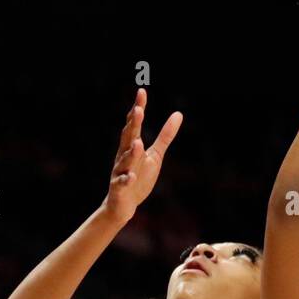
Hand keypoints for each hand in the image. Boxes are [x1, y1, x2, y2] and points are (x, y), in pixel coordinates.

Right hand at [103, 89, 181, 223]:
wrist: (123, 205)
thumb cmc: (138, 177)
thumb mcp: (155, 155)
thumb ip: (165, 136)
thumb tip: (178, 114)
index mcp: (132, 146)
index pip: (134, 124)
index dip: (138, 109)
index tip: (141, 92)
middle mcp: (124, 156)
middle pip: (128, 138)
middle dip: (133, 125)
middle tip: (138, 110)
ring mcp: (120, 171)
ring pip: (125, 160)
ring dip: (131, 152)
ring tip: (138, 142)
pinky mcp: (119, 188)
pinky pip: (122, 183)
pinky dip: (126, 179)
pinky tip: (131, 176)